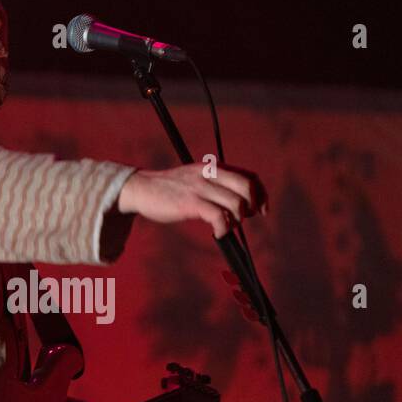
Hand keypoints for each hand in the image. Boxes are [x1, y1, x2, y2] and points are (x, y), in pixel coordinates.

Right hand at [117, 162, 267, 237]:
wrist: (140, 188)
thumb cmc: (168, 189)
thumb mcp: (195, 179)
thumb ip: (214, 185)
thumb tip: (236, 204)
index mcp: (213, 168)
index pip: (248, 176)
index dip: (261, 194)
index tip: (261, 210)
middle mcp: (210, 174)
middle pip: (247, 187)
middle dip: (253, 206)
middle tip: (245, 218)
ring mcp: (200, 188)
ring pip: (235, 203)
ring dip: (237, 220)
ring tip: (225, 227)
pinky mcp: (190, 203)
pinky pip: (218, 216)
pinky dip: (223, 228)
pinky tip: (217, 233)